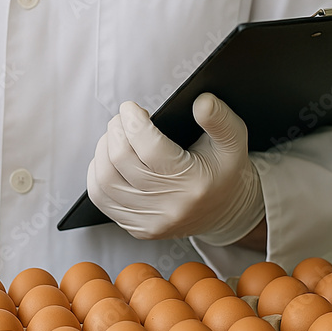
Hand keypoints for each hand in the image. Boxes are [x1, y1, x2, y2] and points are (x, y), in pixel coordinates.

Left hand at [86, 93, 264, 242]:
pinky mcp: (138, 229)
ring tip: (115, 136)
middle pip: (121, 160)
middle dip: (116, 130)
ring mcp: (152, 222)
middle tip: (123, 119)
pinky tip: (108, 159)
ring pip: (105, 179)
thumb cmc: (224, 170)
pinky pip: (101, 198)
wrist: (227, 210)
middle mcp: (170, 207)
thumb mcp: (233, 140)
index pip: (150, 148)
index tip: (131, 107)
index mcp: (194, 183)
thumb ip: (219, 118)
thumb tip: (201, 101)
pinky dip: (97, 173)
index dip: (133, 121)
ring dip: (103, 150)